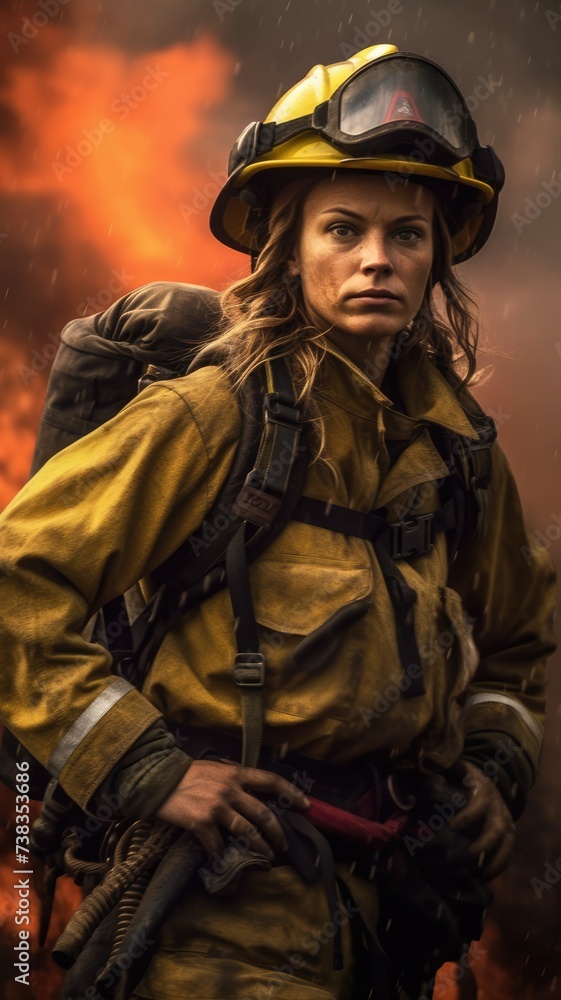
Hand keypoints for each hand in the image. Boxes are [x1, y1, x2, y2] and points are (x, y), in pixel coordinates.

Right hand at [155, 759, 309, 861]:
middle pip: (264, 813)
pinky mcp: (201, 823)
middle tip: (283, 845)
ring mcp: (216, 807)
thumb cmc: (186, 774)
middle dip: (277, 833)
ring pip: (247, 831)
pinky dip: (221, 856)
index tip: (306, 805)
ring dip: (259, 848)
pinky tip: (221, 862)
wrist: (157, 779)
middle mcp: (230, 789)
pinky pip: (217, 845)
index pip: (271, 780)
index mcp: (236, 774)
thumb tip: (251, 791)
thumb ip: (234, 779)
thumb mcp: (215, 769)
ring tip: (266, 858)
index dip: (291, 792)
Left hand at [449, 760, 515, 879]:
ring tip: (476, 874)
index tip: (453, 826)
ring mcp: (506, 822)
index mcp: (483, 789)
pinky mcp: (507, 836)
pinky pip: (506, 854)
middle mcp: (498, 807)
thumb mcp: (453, 767)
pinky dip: (496, 867)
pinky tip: (481, 878)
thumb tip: (423, 768)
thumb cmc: (462, 777)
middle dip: (484, 844)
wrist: (483, 782)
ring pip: (506, 845)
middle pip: (497, 829)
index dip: (469, 816)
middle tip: (467, 856)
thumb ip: (440, 767)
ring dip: (493, 861)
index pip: (480, 803)